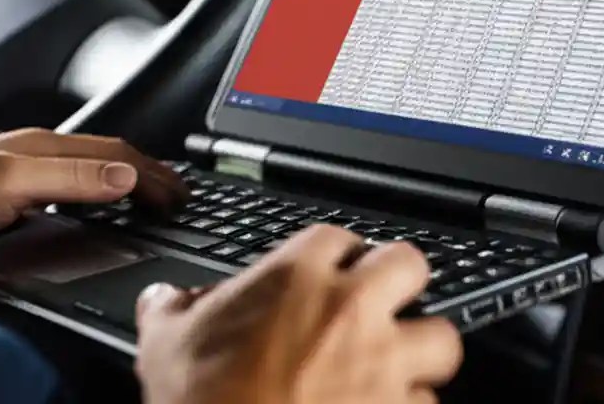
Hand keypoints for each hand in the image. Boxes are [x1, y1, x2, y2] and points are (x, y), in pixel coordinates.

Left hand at [0, 128, 187, 249]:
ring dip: (125, 177)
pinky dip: (98, 188)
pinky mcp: (9, 185)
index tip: (179, 194)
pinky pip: (70, 180)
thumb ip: (71, 178)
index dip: (154, 174)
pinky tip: (92, 200)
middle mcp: (38, 149)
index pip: (117, 153)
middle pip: (108, 154)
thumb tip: (126, 175)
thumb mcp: (13, 185)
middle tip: (177, 192)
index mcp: (45, 145)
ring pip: (90, 165)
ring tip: (148, 191)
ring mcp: (22, 165)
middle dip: (149, 171)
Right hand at [133, 225, 462, 403]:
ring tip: (400, 366)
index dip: (335, 255)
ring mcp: (383, 362)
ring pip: (441, 337)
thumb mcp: (165, 345)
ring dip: (422, 353)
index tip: (328, 271)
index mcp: (297, 278)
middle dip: (400, 284)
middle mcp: (350, 309)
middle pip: (409, 264)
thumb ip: (169, 311)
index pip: (337, 236)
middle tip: (381, 305)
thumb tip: (162, 298)